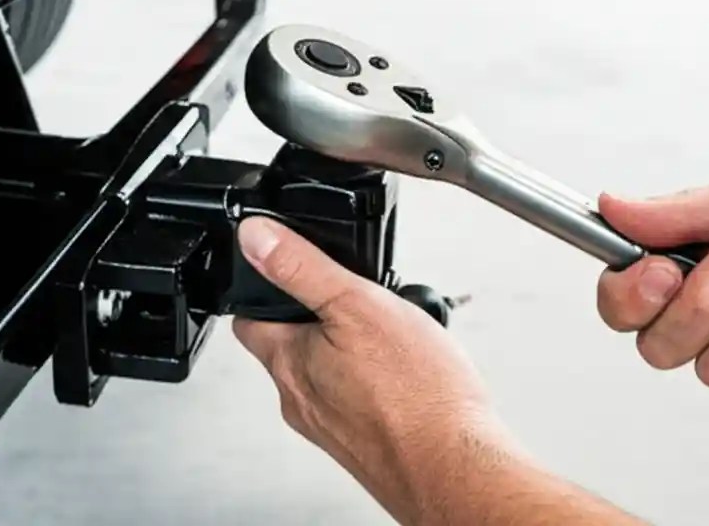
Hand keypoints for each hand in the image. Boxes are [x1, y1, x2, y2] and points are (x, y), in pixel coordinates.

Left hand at [233, 217, 640, 525]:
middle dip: (318, 317)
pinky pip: (356, 398)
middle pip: (290, 344)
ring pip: (326, 372)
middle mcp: (300, 400)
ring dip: (350, 348)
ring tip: (391, 337)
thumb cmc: (418, 398)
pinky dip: (375, 380)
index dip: (265, 288)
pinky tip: (407, 375)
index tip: (288, 273)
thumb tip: (254, 237)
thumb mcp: (358, 305)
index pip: (250, 318)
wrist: (458, 470)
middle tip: (355, 302)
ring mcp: (330, 426)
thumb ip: (302, 268)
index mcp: (288, 363)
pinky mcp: (361, 443)